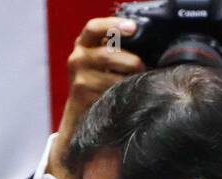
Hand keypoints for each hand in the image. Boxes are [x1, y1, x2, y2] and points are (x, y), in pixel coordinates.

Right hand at [48, 17, 142, 178]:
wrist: (80, 111)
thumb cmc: (98, 79)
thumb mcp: (101, 57)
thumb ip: (115, 46)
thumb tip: (145, 42)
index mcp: (83, 43)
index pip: (94, 28)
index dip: (113, 25)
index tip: (133, 28)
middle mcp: (77, 58)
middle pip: (108, 55)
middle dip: (132, 62)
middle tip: (143, 69)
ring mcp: (78, 79)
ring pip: (112, 78)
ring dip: (129, 81)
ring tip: (138, 83)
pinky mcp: (82, 96)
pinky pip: (109, 94)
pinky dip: (123, 95)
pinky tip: (130, 95)